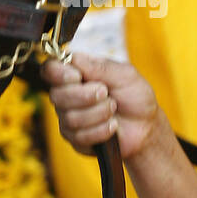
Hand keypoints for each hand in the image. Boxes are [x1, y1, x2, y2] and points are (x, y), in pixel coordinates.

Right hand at [42, 50, 160, 160]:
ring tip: (113, 110)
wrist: (146, 126)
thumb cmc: (135, 96)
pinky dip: (102, 130)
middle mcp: (67, 95)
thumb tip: (73, 58)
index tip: (77, 77)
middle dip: (85, 96)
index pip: (50, 70)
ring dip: (99, 113)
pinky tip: (112, 126)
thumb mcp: (125, 74)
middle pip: (56, 96)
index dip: (58, 73)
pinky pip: (80, 136)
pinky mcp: (76, 139)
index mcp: (76, 74)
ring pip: (70, 118)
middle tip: (106, 93)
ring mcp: (69, 118)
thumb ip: (100, 67)